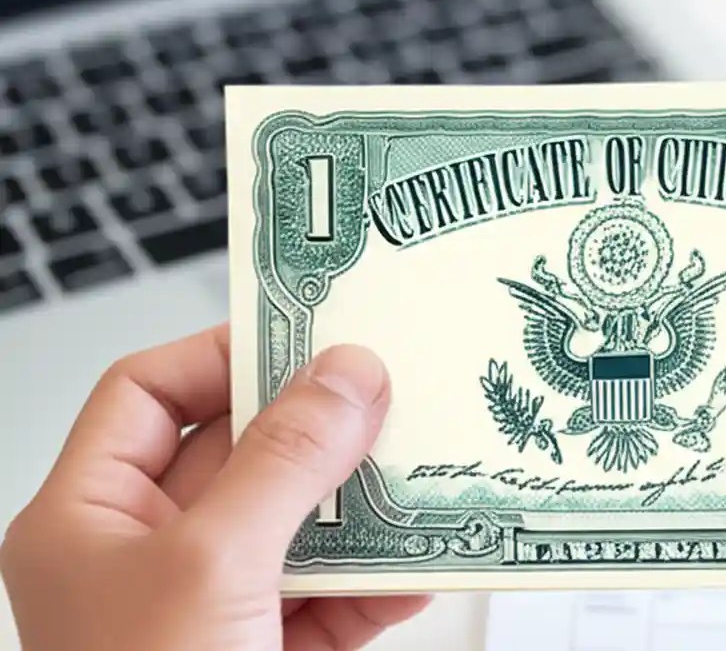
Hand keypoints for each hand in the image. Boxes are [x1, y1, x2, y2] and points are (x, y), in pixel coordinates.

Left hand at [0, 324, 430, 649]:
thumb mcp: (213, 567)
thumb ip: (285, 463)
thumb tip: (347, 375)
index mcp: (88, 519)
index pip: (148, 394)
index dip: (225, 352)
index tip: (307, 331)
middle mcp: (147, 555)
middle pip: (243, 455)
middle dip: (321, 430)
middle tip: (389, 390)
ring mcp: (212, 608)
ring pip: (299, 524)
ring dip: (364, 507)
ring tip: (422, 474)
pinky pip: (330, 597)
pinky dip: (377, 584)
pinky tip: (418, 572)